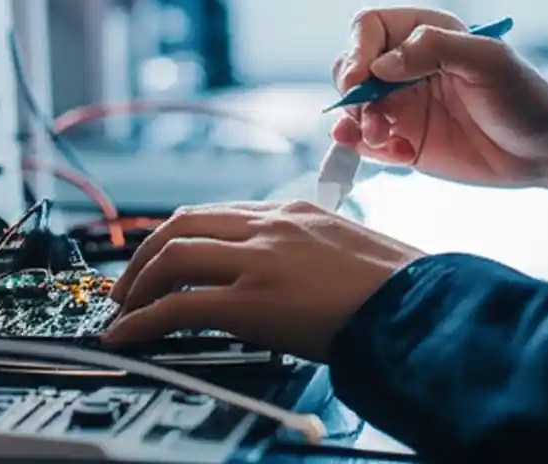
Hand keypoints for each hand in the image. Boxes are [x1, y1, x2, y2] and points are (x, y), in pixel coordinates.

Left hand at [102, 201, 422, 360]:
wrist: (424, 305)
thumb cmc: (400, 287)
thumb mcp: (348, 249)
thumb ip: (307, 252)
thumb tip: (283, 279)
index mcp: (293, 211)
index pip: (215, 213)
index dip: (175, 236)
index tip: (159, 257)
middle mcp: (271, 226)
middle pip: (181, 225)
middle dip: (143, 256)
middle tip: (127, 285)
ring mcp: (260, 260)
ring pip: (173, 256)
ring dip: (137, 285)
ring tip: (123, 312)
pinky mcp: (252, 301)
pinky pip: (178, 306)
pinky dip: (143, 321)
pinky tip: (128, 336)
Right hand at [331, 7, 547, 213]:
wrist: (545, 151)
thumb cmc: (525, 97)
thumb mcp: (489, 60)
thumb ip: (435, 49)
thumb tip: (382, 66)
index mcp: (425, 35)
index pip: (370, 27)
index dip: (359, 49)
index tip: (365, 77)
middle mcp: (406, 67)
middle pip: (350, 67)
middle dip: (351, 91)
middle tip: (370, 115)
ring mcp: (402, 106)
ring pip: (352, 108)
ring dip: (354, 124)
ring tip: (379, 138)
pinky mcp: (403, 141)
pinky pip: (367, 143)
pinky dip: (370, 150)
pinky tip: (401, 155)